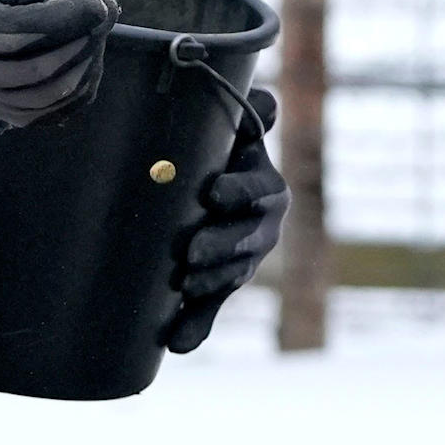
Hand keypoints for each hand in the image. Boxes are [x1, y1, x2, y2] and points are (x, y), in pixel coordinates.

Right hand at [0, 0, 116, 125]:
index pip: (15, 32)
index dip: (63, 19)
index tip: (99, 3)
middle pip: (34, 68)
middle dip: (81, 41)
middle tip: (107, 12)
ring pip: (46, 95)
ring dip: (85, 64)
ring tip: (99, 33)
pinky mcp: (6, 116)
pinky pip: (52, 112)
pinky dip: (80, 87)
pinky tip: (90, 57)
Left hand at [163, 88, 286, 354]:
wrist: (204, 190)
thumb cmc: (215, 151)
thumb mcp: (232, 132)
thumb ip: (248, 114)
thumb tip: (266, 101)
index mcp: (265, 188)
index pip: (257, 190)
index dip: (238, 191)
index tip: (212, 191)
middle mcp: (260, 227)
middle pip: (245, 240)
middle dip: (220, 246)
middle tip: (190, 253)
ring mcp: (241, 261)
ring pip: (232, 275)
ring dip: (210, 284)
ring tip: (184, 286)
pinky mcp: (218, 287)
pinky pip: (211, 310)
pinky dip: (195, 327)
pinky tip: (178, 343)